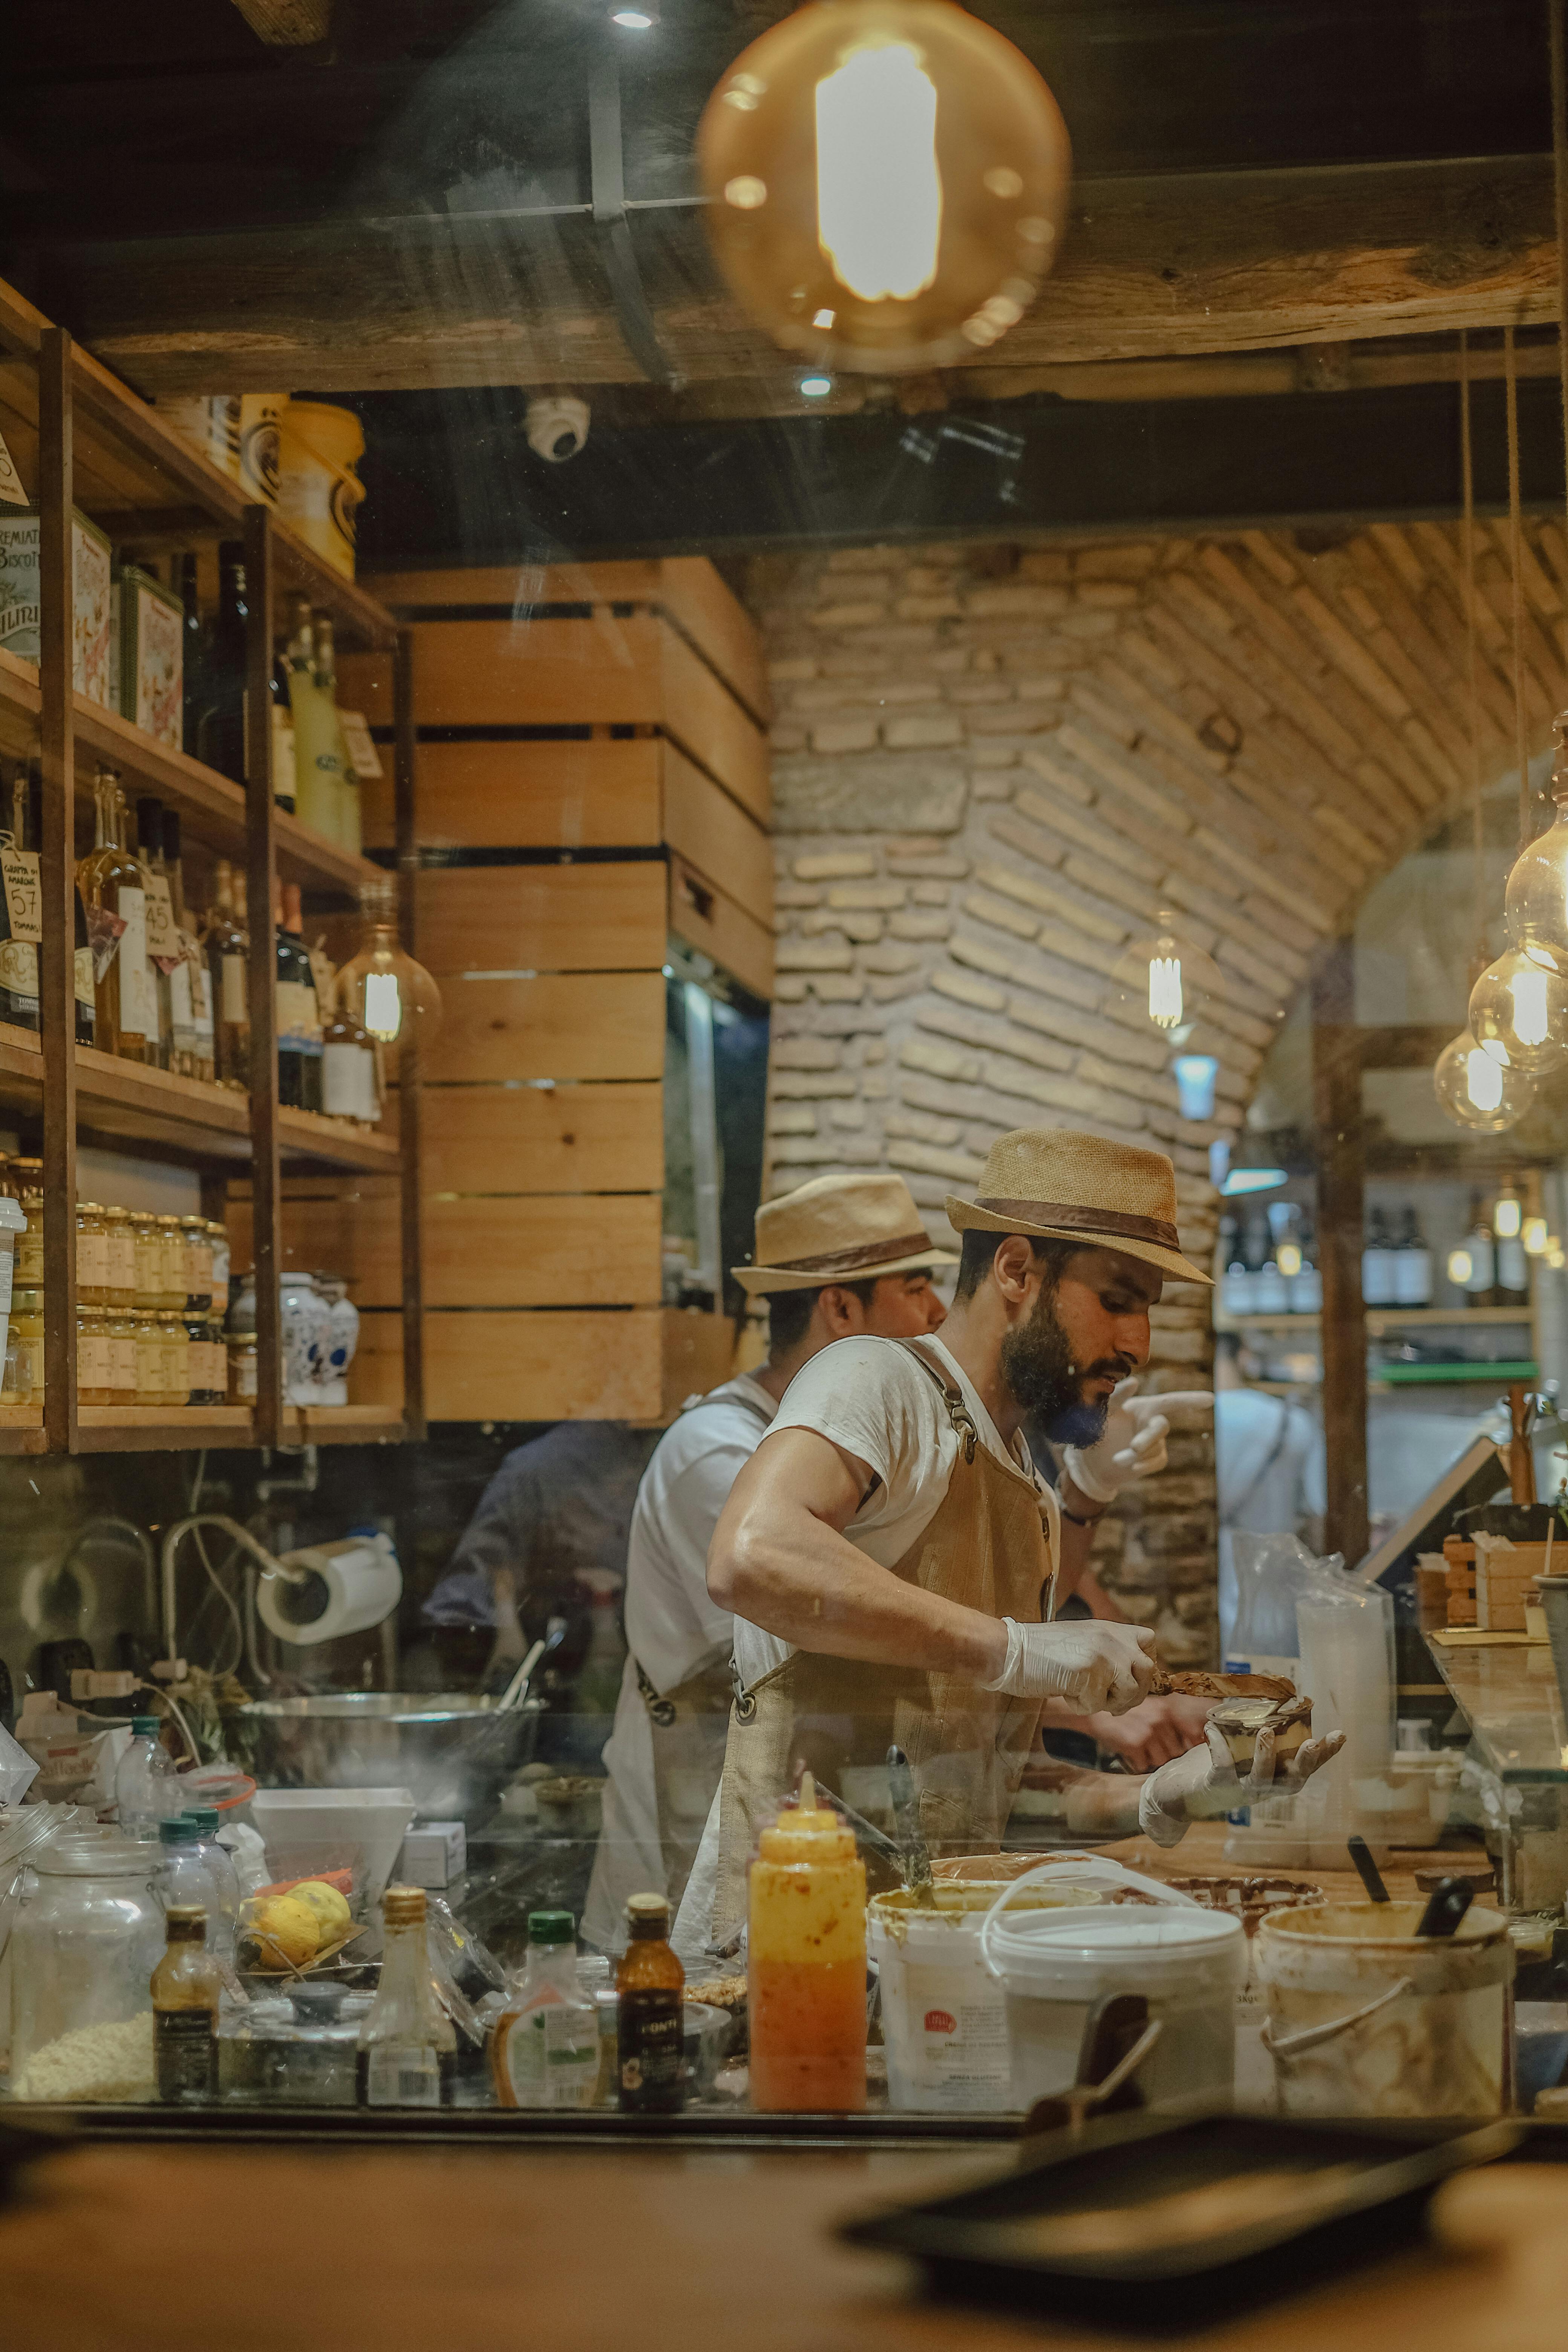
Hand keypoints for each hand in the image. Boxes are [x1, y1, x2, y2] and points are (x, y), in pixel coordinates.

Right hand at [983, 1617, 1156, 1713]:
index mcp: (1109, 1627)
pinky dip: (1081, 1705)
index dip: (1142, 1666)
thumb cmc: (1039, 1653)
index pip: (1149, 1642)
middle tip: (1107, 1701)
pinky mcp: (1088, 1671)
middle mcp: (1110, 1637)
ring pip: (1129, 1691)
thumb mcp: (1082, 1644)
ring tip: (1081, 1694)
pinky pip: (1098, 1704)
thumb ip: (1108, 1656)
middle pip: (1146, 1672)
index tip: (1124, 1679)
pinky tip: (1064, 1692)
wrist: (1008, 1650)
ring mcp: (1102, 1652)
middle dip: (1130, 1694)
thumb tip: (1134, 1685)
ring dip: (1108, 1702)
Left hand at [1062, 1381, 1212, 1504]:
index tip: (1211, 1399)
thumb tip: (1135, 1382)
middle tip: (1133, 1447)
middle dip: (1148, 1437)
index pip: (1170, 1402)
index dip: (1190, 1400)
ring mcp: (1156, 1443)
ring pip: (1155, 1447)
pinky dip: (1143, 1465)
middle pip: (1162, 1426)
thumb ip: (1115, 1396)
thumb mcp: (1101, 1411)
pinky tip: (1129, 1466)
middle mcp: (1152, 1423)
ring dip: (1135, 1455)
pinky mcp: (1154, 1460)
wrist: (1090, 1462)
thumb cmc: (1095, 1430)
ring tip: (1116, 1459)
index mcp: (1144, 1407)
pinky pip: (1156, 1461)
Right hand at [1086, 1693, 1216, 1770]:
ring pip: (1161, 1760)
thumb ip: (1169, 1721)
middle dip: (1165, 1752)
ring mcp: (1148, 1733)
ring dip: (1151, 1758)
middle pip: (1176, 1752)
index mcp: (1167, 1710)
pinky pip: (1143, 1765)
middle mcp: (1161, 1721)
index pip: (1193, 1734)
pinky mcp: (1135, 1745)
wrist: (1096, 1713)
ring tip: (1139, 1747)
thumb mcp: (1151, 1709)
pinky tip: (1129, 1751)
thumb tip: (1192, 1741)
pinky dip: (1137, 1762)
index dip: (1192, 1745)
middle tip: (1151, 1745)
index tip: (1190, 1749)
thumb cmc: (1125, 1713)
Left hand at [1137, 1720, 1347, 1847]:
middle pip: (1291, 1781)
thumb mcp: (1244, 1753)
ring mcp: (1239, 1791)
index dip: (1325, 1756)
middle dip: (1305, 1763)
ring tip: (1267, 1732)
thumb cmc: (1216, 1768)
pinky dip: (1219, 1746)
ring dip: (1265, 1756)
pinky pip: (1221, 1767)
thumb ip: (1261, 1737)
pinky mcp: (1214, 1786)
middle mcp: (1261, 1789)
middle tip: (1314, 1742)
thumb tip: (1277, 1707)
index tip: (1340, 1735)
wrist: (1177, 1795)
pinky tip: (1212, 1727)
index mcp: (1273, 1779)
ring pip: (1260, 1779)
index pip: (1305, 1770)